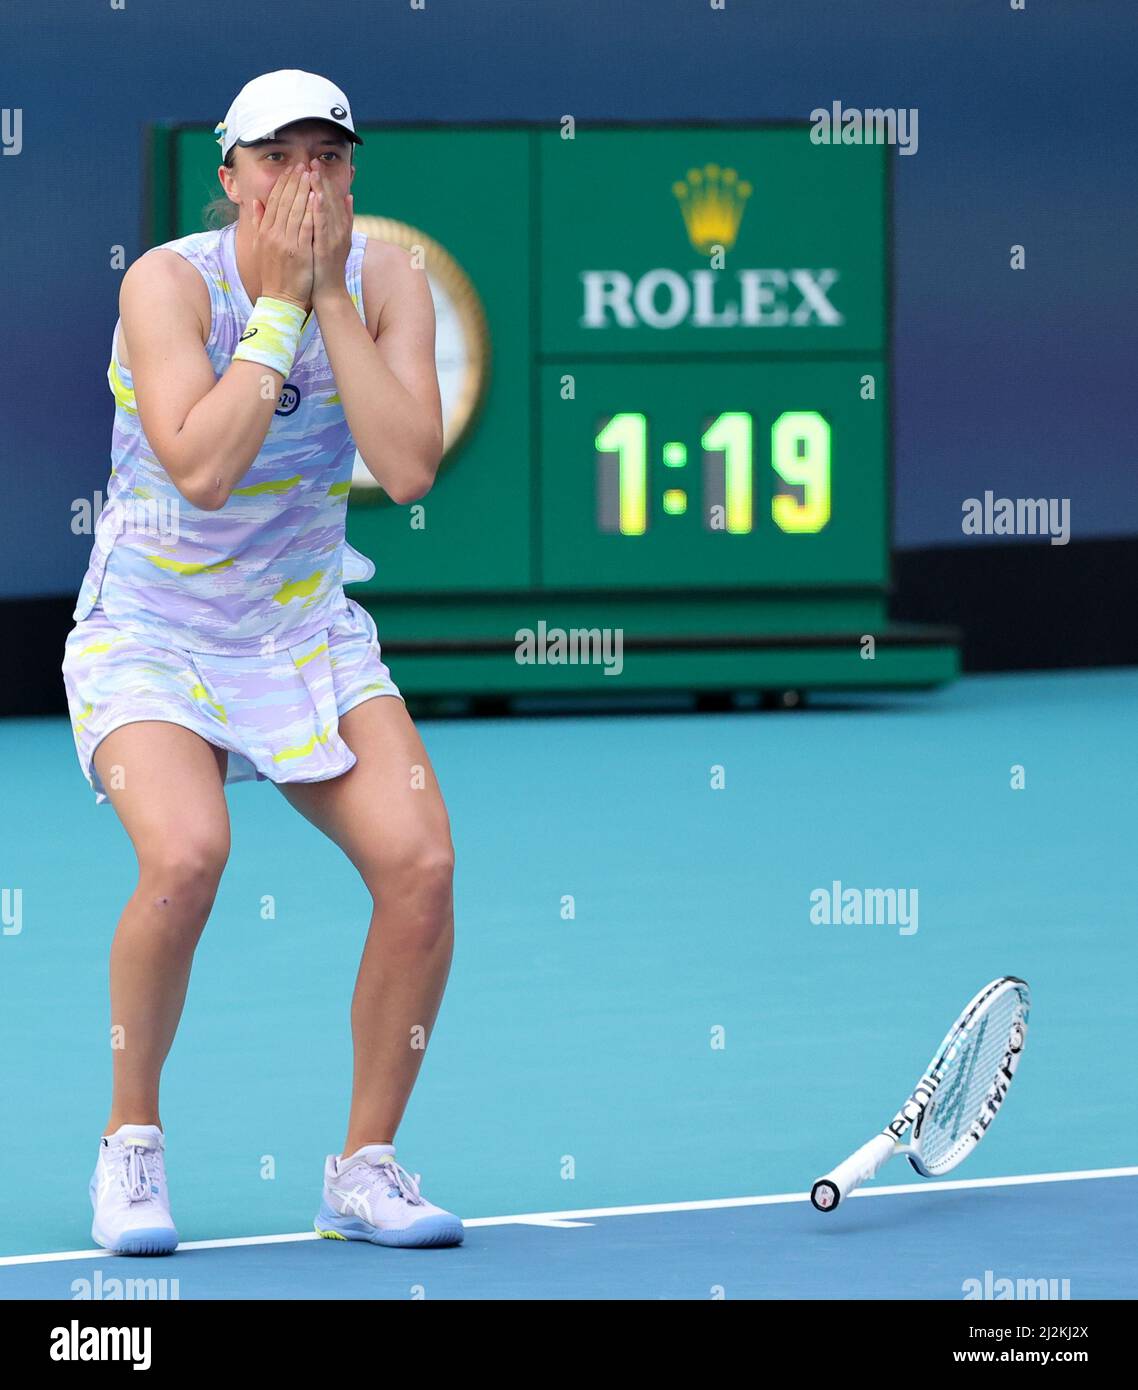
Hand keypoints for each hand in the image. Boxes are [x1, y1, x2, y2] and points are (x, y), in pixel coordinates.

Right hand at [251, 162, 314, 309]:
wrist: (280, 298)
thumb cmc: (274, 273)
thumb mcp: (261, 246)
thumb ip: (259, 223)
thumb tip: (256, 203)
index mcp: (265, 231)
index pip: (274, 201)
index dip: (283, 183)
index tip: (291, 170)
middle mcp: (274, 235)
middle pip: (285, 202)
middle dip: (295, 181)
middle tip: (303, 165)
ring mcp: (286, 243)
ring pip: (295, 211)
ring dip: (304, 190)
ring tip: (311, 175)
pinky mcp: (300, 252)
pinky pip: (306, 227)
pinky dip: (311, 211)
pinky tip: (317, 198)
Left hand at [309, 160, 352, 303]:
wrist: (328, 292)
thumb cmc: (326, 267)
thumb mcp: (335, 240)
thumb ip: (342, 219)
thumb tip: (349, 196)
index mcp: (339, 228)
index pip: (332, 199)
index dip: (324, 181)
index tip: (314, 164)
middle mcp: (339, 230)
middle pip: (331, 200)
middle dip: (321, 179)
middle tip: (312, 161)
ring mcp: (334, 238)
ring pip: (327, 209)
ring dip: (321, 189)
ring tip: (313, 171)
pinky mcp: (327, 247)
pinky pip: (322, 225)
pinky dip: (320, 210)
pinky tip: (315, 195)